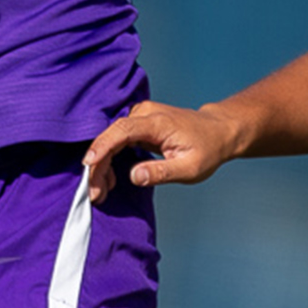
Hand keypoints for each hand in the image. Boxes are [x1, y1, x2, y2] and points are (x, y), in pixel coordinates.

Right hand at [82, 100, 244, 203]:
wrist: (219, 131)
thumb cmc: (207, 149)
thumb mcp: (190, 168)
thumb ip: (162, 172)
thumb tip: (134, 177)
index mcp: (157, 122)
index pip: (121, 130)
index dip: (102, 146)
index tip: (88, 165)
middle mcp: (145, 114)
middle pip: (111, 135)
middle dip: (98, 165)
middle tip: (95, 193)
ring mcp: (141, 117)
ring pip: (111, 138)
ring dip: (102, 163)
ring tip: (102, 191)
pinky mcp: (139, 124)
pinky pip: (117, 139)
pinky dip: (110, 158)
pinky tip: (110, 178)